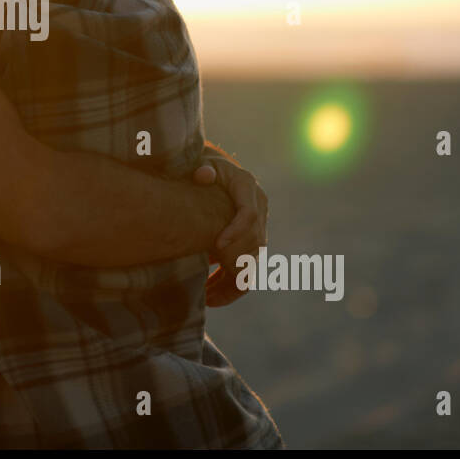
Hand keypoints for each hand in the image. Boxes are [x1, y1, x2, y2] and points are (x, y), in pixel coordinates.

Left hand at [194, 143, 268, 306]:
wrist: (214, 174)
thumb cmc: (202, 167)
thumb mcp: (201, 162)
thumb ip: (203, 168)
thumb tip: (203, 175)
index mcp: (248, 187)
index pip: (249, 214)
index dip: (236, 232)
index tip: (217, 247)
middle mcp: (258, 207)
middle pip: (253, 242)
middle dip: (232, 263)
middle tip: (208, 280)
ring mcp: (257, 226)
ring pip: (253, 261)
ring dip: (231, 280)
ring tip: (207, 296)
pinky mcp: (251, 242)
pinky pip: (247, 269)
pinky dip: (231, 284)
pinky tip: (211, 296)